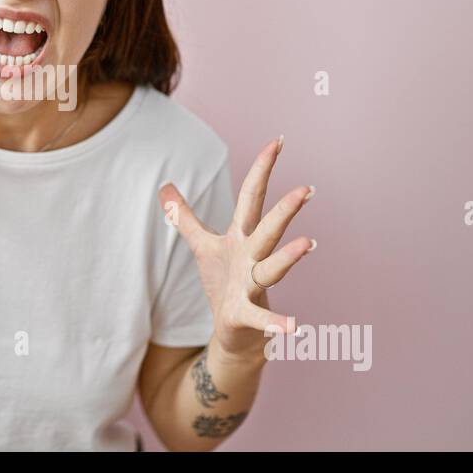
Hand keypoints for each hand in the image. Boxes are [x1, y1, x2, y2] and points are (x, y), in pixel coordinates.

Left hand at [159, 135, 315, 357]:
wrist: (234, 331)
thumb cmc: (223, 283)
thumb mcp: (202, 246)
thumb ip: (184, 218)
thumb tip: (163, 187)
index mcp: (241, 237)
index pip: (253, 197)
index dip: (262, 169)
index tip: (277, 141)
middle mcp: (252, 257)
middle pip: (268, 229)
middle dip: (285, 210)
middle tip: (307, 189)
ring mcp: (252, 286)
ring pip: (272, 268)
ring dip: (289, 257)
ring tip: (309, 244)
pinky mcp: (245, 314)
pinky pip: (262, 317)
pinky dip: (277, 322)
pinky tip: (293, 326)